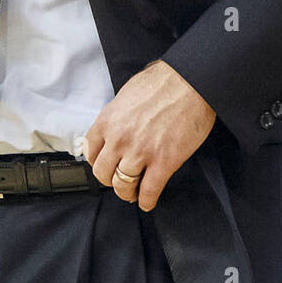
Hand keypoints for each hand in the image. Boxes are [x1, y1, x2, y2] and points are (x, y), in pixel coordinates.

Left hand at [82, 60, 215, 211]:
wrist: (191, 81)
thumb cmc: (164, 81)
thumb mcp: (127, 94)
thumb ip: (118, 116)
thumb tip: (118, 126)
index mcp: (108, 120)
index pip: (90, 151)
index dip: (98, 161)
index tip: (104, 165)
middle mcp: (119, 139)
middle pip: (103, 174)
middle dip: (110, 180)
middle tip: (118, 180)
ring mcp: (141, 153)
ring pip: (123, 186)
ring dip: (127, 193)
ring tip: (133, 193)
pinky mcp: (164, 162)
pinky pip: (149, 191)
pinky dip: (146, 200)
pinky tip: (147, 201)